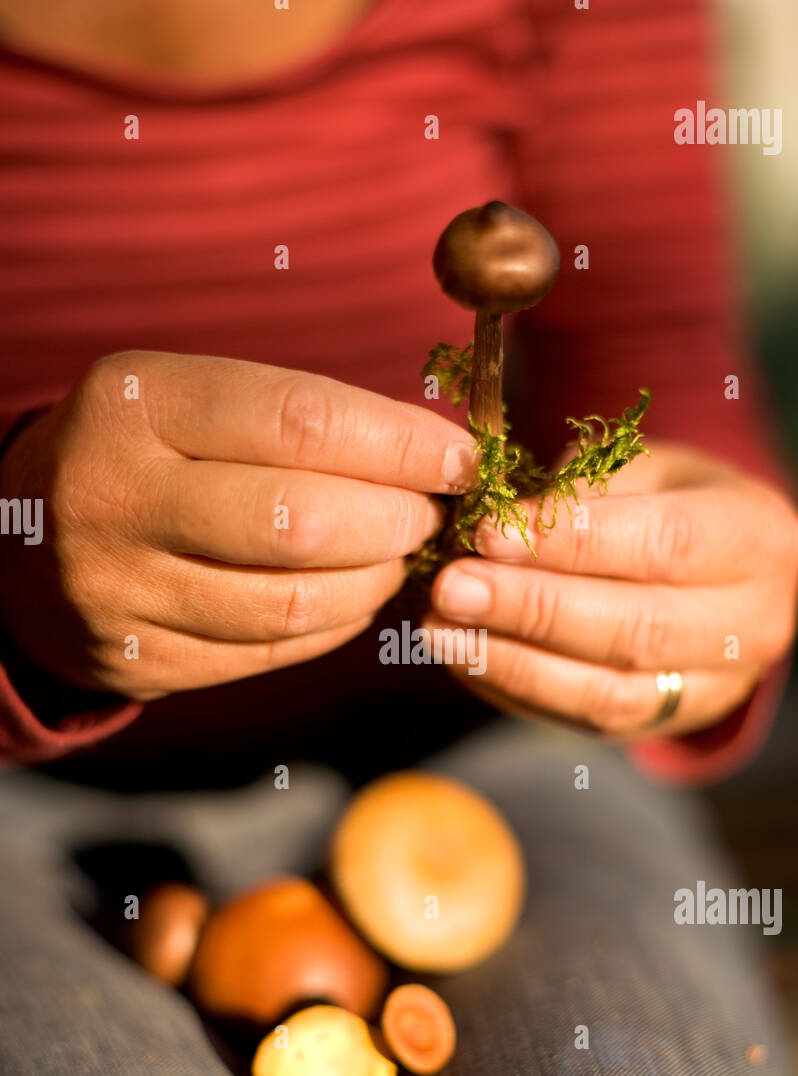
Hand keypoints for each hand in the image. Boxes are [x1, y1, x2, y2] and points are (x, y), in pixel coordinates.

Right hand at [0, 351, 475, 699]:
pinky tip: (352, 596)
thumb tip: (434, 451)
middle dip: (396, 520)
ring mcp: (120, 591)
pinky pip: (271, 653)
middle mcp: (115, 498)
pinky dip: (334, 625)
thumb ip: (300, 416)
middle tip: (427, 512)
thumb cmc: (144, 453)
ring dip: (374, 580)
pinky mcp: (139, 661)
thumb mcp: (192, 399)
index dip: (400, 443)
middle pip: (302, 524)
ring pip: (293, 603)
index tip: (460, 455)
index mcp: (135, 405)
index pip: (300, 421)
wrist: (23, 541)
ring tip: (394, 553)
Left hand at [425, 443, 797, 736]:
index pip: (663, 544)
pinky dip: (518, 692)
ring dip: (514, 663)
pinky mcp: (668, 725)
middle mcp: (754, 624)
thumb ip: (587, 492)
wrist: (719, 568)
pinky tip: (464, 658)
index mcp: (760, 538)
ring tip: (441, 629)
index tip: (487, 535)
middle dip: (531, 609)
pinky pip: (586, 723)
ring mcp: (717, 689)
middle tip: (449, 588)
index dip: (571, 543)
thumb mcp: (645, 466)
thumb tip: (501, 529)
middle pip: (636, 629)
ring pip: (610, 694)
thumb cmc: (671, 498)